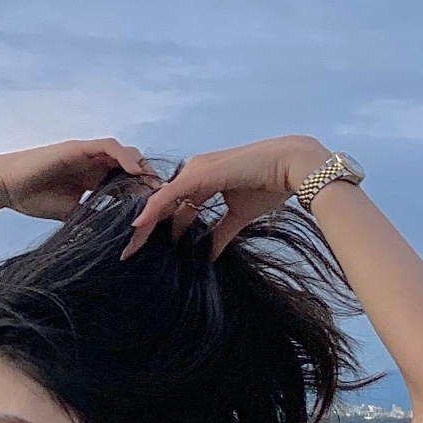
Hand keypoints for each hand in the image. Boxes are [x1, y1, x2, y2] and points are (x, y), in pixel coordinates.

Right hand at [0, 138, 156, 221]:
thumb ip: (91, 217)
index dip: (143, 193)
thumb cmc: (33, 199)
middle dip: (149, 181)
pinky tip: (136, 173)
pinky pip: (109, 147)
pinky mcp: (79, 147)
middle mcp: (94, 164)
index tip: (156, 210)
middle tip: (164, 199)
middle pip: (133, 166)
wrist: (5, 186)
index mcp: (94, 178)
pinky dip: (125, 158)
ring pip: (126, 153)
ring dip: (143, 168)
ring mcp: (87, 153)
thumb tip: (111, 237)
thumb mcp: (70, 214)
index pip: (127, 181)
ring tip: (154, 186)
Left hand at [121, 136, 332, 257]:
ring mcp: (196, 170)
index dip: (160, 226)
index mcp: (203, 179)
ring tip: (129, 246)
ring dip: (145, 223)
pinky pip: (170, 194)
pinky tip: (139, 225)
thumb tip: (209, 255)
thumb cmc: (270, 185)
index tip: (146, 249)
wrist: (293, 166)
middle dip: (146, 228)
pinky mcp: (201, 173)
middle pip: (163, 203)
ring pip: (162, 199)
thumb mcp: (238, 216)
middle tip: (129, 252)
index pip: (174, 205)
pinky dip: (154, 210)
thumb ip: (220, 233)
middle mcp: (195, 172)